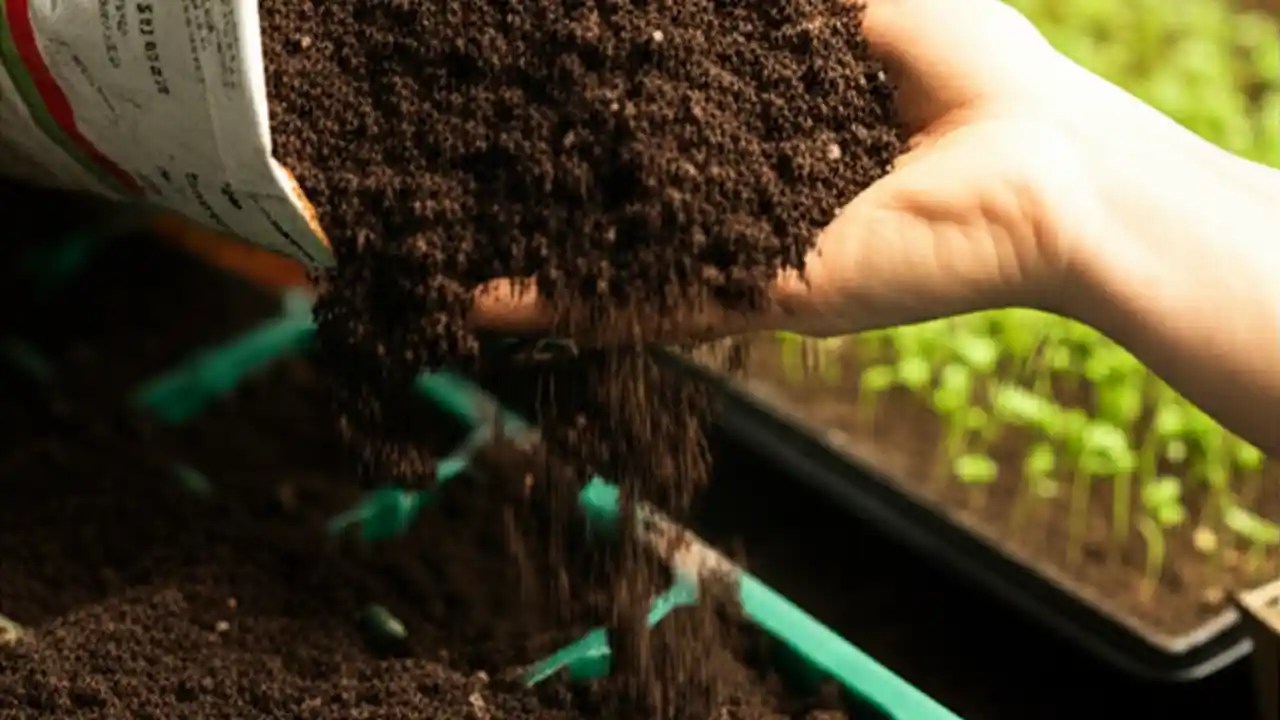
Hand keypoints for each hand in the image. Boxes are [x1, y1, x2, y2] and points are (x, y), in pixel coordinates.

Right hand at [467, 0, 1099, 340]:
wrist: (1052, 170)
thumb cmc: (969, 67)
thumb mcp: (845, 0)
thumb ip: (754, 6)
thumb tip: (657, 0)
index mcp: (750, 118)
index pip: (637, 106)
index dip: (568, 90)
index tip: (497, 73)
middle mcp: (728, 186)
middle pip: (609, 184)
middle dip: (525, 177)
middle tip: (431, 166)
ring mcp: (732, 246)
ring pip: (608, 252)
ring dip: (522, 252)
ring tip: (426, 245)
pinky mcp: (750, 298)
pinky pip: (641, 304)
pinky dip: (563, 307)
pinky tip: (480, 304)